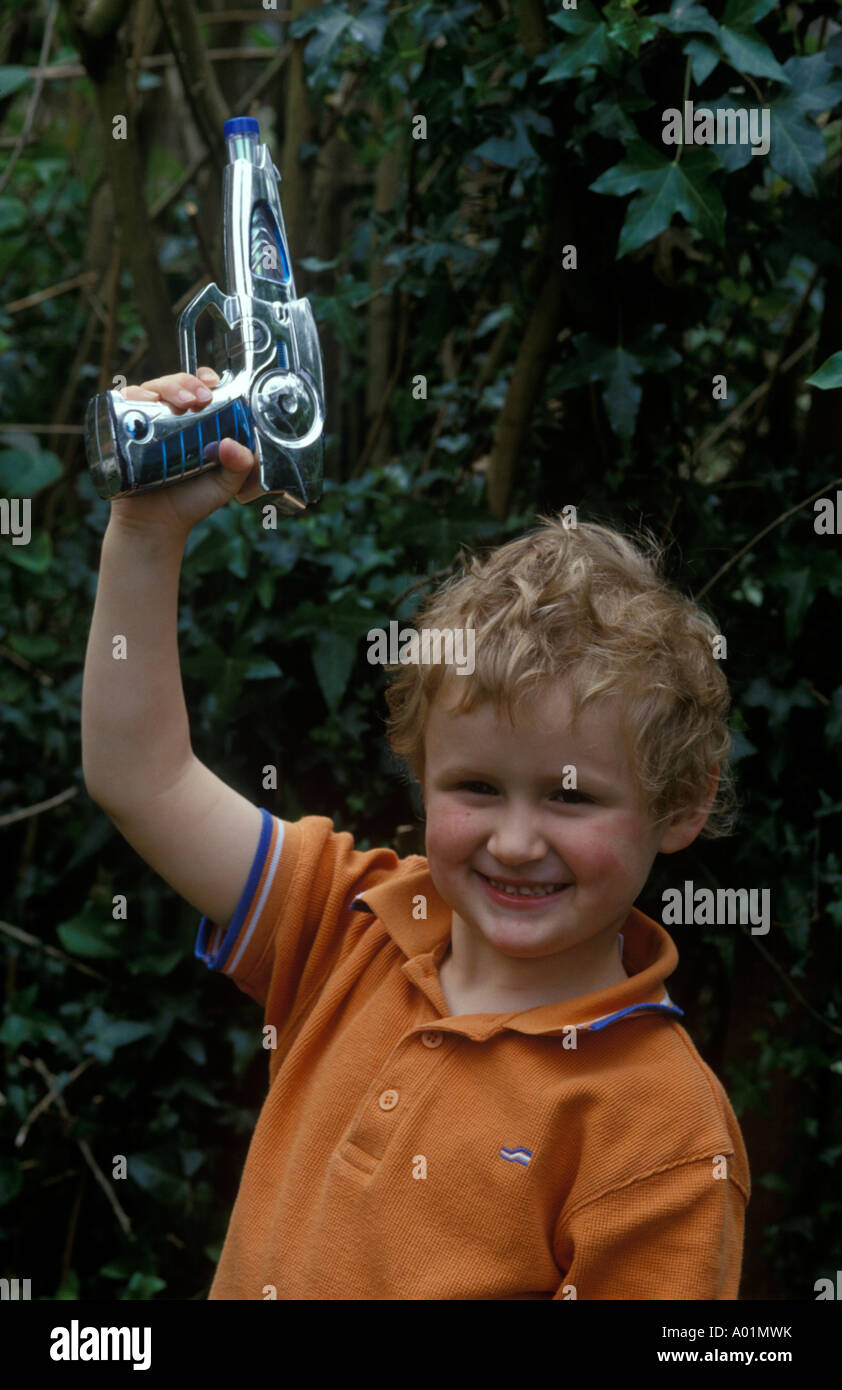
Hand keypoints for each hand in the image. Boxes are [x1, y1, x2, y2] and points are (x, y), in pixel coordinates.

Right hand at [107, 368, 261, 537]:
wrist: (156, 525)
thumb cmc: (191, 502)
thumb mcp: (225, 484)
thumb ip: (240, 465)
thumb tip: (233, 444)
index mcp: (196, 422)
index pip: (200, 388)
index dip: (205, 379)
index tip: (213, 384)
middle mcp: (170, 417)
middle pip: (176, 383)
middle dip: (187, 382)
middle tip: (200, 397)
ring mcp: (146, 422)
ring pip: (151, 388)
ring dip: (166, 386)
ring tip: (180, 401)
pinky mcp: (123, 430)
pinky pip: (124, 403)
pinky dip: (134, 395)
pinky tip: (147, 402)